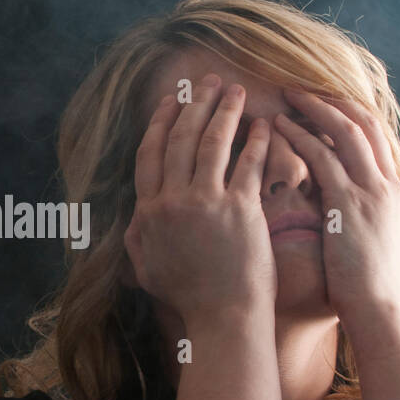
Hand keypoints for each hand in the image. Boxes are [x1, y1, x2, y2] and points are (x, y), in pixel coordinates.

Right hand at [123, 75, 276, 324]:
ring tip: (237, 90)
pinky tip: (264, 125)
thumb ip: (138, 238)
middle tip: (208, 81)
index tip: (172, 100)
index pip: (151, 154)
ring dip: (225, 111)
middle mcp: (173, 202)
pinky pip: (248, 164)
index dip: (161, 122)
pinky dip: (256, 140)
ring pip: (212, 143)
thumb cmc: (189, 299)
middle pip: (181, 139)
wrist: (222, 318)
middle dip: (195, 104)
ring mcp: (206, 203)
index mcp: (150, 212)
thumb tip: (134, 216)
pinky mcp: (240, 209)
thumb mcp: (148, 269)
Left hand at [273, 89, 399, 331]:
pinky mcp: (350, 205)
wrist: (377, 310)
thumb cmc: (364, 285)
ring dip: (312, 110)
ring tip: (283, 97)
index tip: (318, 101)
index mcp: (391, 190)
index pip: (373, 134)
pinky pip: (323, 158)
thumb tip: (329, 198)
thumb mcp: (365, 238)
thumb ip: (352, 211)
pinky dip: (300, 137)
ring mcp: (370, 191)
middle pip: (362, 122)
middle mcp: (384, 184)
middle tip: (297, 88)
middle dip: (329, 101)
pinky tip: (277, 126)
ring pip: (344, 131)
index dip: (345, 112)